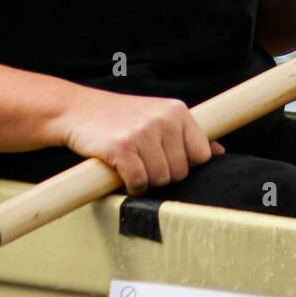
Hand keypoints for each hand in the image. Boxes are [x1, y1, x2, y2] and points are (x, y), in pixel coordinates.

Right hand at [53, 88, 224, 193]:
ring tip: (132, 166)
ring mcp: (143, 132)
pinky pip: (139, 182)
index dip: (184, 165)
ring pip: (160, 179)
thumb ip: (187, 134)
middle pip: (181, 172)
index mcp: (177, 111)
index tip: (165, 161)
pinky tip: (122, 176)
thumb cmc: (119, 117)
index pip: (202, 155)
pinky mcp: (122, 146)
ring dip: (145, 182)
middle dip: (162, 175)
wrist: (76, 110)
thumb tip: (219, 151)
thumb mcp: (158, 116)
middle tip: (143, 162)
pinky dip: (131, 186)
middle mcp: (164, 119)